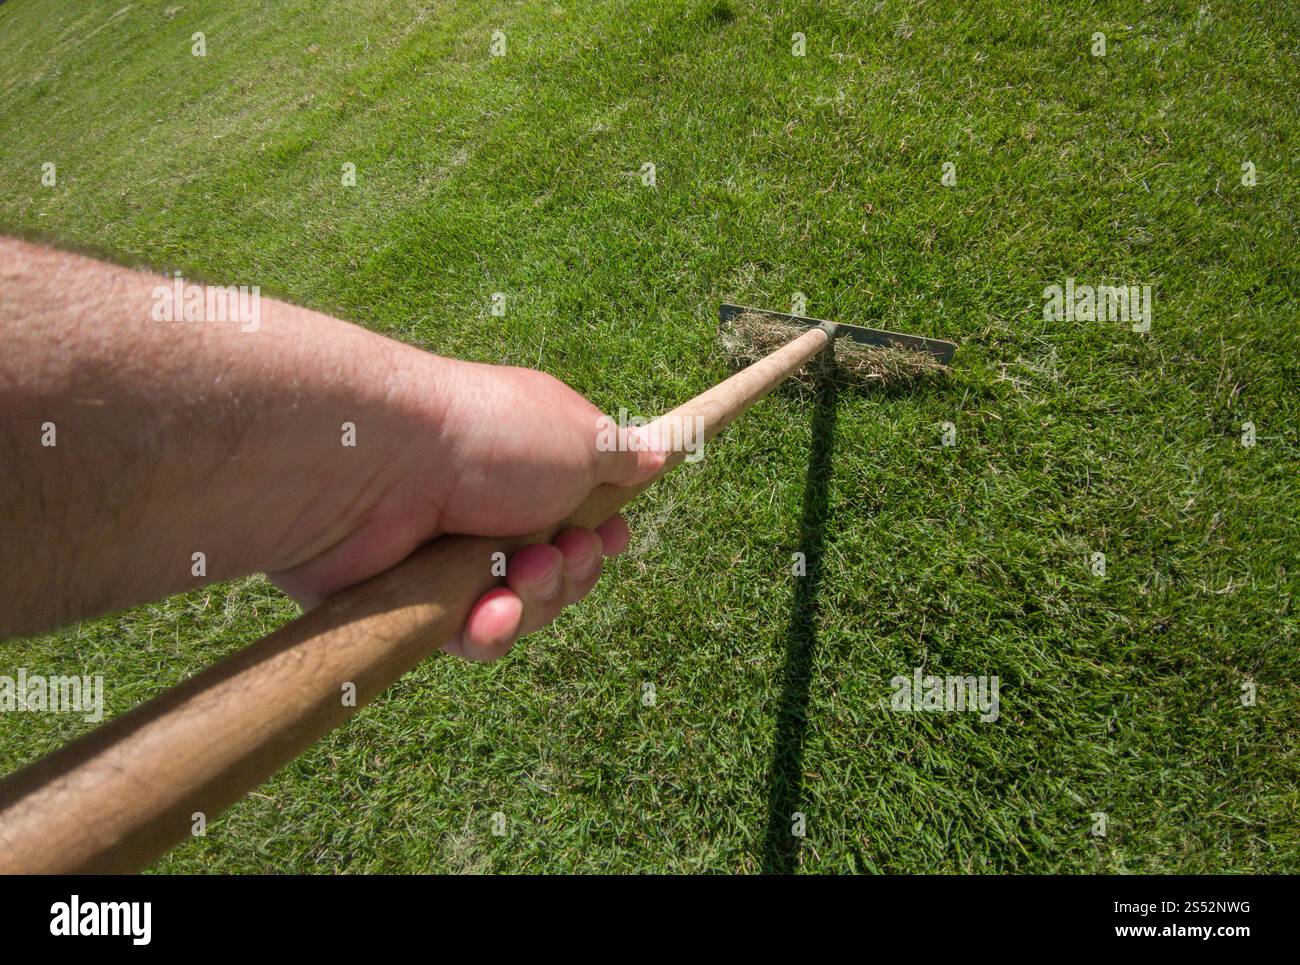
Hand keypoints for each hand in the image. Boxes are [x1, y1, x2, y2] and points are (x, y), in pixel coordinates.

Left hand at [269, 358, 665, 660]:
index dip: (601, 536)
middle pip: (561, 574)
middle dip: (574, 572)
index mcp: (531, 466)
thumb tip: (660, 453)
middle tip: (559, 552)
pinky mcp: (419, 603)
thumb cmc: (488, 437)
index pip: (581, 516)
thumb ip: (622, 454)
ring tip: (519, 575)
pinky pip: (475, 640)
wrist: (380, 467)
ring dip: (537, 600)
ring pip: (525, 613)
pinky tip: (485, 613)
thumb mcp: (578, 436)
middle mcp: (494, 511)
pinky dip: (490, 631)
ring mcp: (455, 559)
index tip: (610, 535)